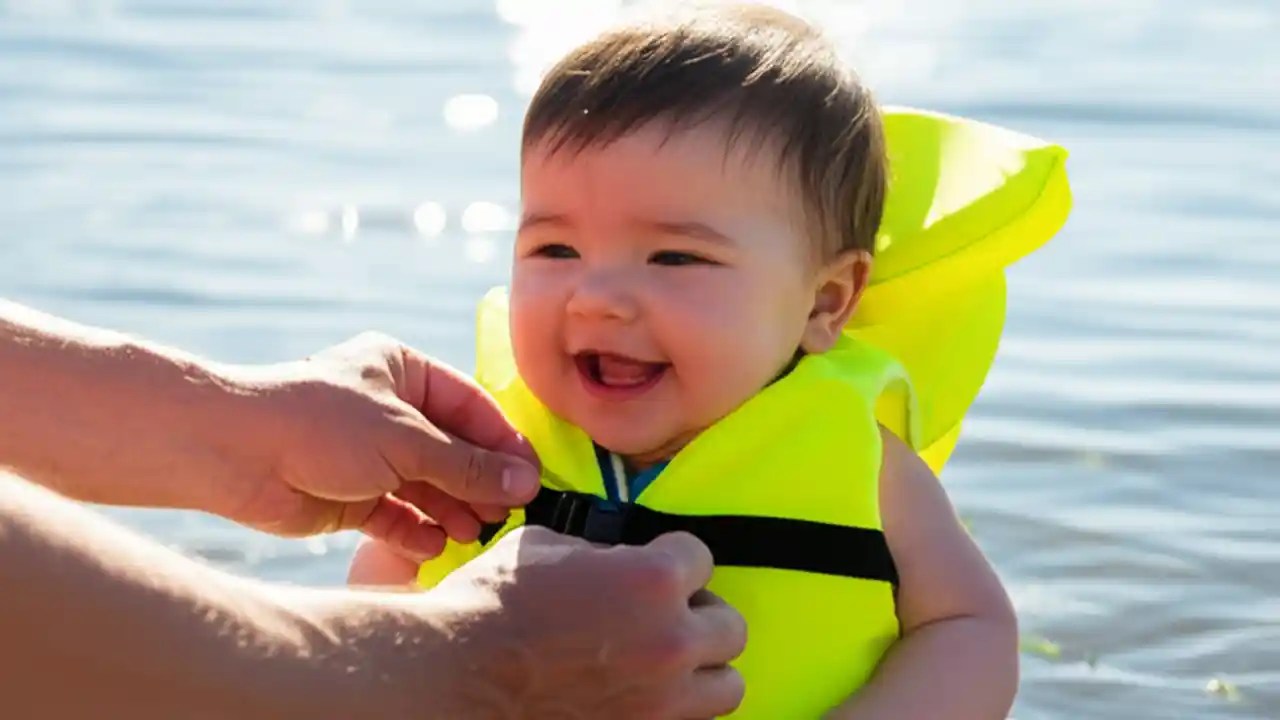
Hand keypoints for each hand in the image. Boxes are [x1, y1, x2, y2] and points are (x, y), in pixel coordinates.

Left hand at [212, 332, 540, 560]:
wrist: (229, 453)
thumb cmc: (316, 422)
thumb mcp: (405, 439)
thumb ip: (467, 465)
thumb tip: (525, 482)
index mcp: (403, 371)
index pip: (471, 406)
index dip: (503, 442)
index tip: (533, 477)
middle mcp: (387, 409)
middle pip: (450, 449)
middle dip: (478, 482)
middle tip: (509, 513)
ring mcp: (366, 454)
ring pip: (425, 485)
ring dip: (451, 509)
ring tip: (475, 533)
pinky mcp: (346, 494)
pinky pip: (393, 513)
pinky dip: (414, 529)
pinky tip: (435, 544)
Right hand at [421, 526, 747, 717]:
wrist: (448, 678)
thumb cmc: (489, 607)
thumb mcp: (548, 547)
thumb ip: (602, 552)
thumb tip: (619, 558)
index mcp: (652, 580)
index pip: (700, 556)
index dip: (671, 559)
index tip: (651, 567)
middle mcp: (672, 643)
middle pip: (728, 627)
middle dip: (696, 616)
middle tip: (662, 617)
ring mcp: (662, 703)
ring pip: (727, 686)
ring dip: (701, 670)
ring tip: (664, 663)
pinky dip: (674, 709)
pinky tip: (640, 694)